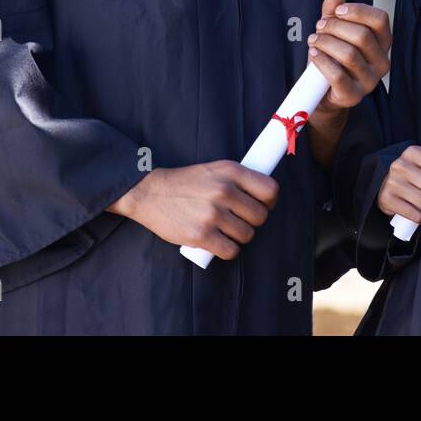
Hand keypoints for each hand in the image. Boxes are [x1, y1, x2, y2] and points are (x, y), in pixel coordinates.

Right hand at [108, 161, 278, 260]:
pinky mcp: (201, 235)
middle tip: (239, 220)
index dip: (270, 202)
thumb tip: (266, 196)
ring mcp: (212, 214)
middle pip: (260, 216)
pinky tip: (219, 243)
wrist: (150, 192)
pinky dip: (228, 250)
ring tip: (226, 231)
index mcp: (231, 171)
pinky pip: (231, 251)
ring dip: (239, 237)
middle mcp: (224, 191)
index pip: (270, 190)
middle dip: (252, 221)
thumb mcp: (215, 169)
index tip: (262, 205)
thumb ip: (239, 179)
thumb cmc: (186, 183)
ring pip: (247, 235)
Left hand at [307, 0, 391, 111]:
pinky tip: (313, 53)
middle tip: (319, 27)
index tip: (337, 11)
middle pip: (362, 35)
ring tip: (313, 40)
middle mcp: (381, 62)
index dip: (358, 10)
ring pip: (349, 55)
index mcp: (382, 43)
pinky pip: (338, 76)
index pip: (380, 19)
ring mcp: (369, 81)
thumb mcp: (334, 32)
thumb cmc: (333, 58)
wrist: (324, 93)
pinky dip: (322, 61)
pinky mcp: (353, 96)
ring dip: (326, 42)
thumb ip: (334, 12)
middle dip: (335, 27)